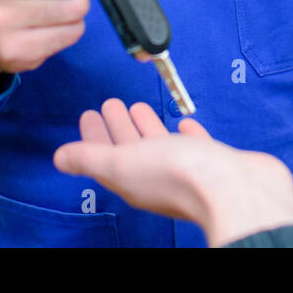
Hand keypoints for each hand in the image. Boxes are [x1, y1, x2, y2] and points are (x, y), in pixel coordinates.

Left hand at [53, 99, 292, 246]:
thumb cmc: (180, 176)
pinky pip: (194, 145)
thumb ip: (90, 158)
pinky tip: (184, 124)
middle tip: (110, 104)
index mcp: (131, 178)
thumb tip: (59, 158)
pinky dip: (186, 134)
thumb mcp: (122, 162)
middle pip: (130, 148)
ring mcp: (186, 169)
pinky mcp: (212, 162)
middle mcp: (156, 176)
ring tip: (139, 107)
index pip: (104, 155)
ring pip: (159, 145)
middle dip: (118, 127)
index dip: (94, 136)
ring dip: (147, 127)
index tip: (88, 115)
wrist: (234, 189)